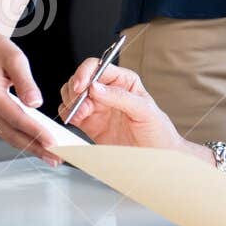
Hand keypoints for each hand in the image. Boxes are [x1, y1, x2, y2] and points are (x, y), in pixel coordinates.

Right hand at [0, 25, 62, 166]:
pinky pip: (7, 132)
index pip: (17, 119)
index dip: (36, 133)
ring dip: (31, 147)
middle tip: (56, 157)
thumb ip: (26, 82)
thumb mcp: (15, 59)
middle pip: (13, 135)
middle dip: (36, 148)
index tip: (52, 142)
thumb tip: (35, 102)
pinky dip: (23, 139)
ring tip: (51, 155)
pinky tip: (37, 144)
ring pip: (10, 137)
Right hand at [58, 59, 189, 152]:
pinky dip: (67, 115)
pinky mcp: (89, 124)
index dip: (86, 73)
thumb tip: (96, 87)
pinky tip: (75, 121)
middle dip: (76, 91)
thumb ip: (120, 97)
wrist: (157, 158)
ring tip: (81, 115)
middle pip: (81, 80)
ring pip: (72, 95)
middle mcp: (108, 91)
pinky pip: (70, 114)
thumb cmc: (158, 131)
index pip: (98, 67)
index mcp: (123, 81)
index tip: (81, 86)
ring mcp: (97, 107)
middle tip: (81, 105)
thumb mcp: (145, 110)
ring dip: (70, 103)